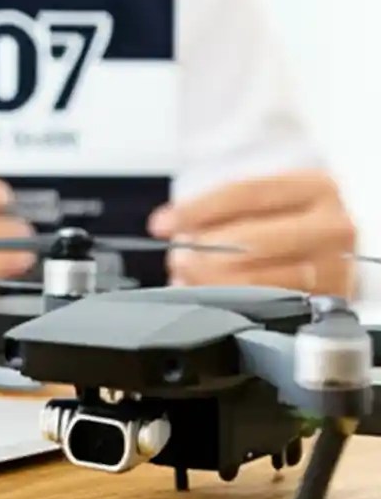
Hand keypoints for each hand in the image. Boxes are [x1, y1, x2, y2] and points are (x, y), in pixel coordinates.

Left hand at [148, 169, 356, 296]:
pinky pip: (268, 310)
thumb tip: (167, 226)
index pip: (245, 194)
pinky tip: (210, 299)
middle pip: (249, 242)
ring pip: (257, 281)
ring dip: (210, 283)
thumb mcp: (268, 201)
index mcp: (316, 189)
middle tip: (176, 259)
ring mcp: (335, 270)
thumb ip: (223, 209)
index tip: (162, 224)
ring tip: (188, 279)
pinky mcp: (327, 306)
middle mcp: (332, 228)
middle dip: (200, 254)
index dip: (196, 209)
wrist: (336, 253)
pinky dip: (230, 305)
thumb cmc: (291, 223)